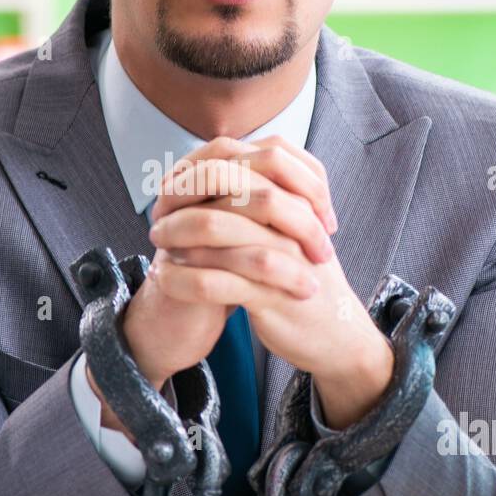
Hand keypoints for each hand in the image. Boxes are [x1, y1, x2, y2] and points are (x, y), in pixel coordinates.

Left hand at [147, 135, 393, 425]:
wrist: (337, 334)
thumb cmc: (305, 279)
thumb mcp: (294, 232)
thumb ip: (266, 200)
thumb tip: (221, 169)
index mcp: (298, 201)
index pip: (246, 161)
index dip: (203, 167)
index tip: (174, 182)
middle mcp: (293, 221)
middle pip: (230, 186)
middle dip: (186, 193)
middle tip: (158, 209)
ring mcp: (283, 257)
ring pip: (218, 227)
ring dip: (179, 232)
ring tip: (159, 241)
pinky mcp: (272, 297)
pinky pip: (217, 281)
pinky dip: (185, 276)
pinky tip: (167, 276)